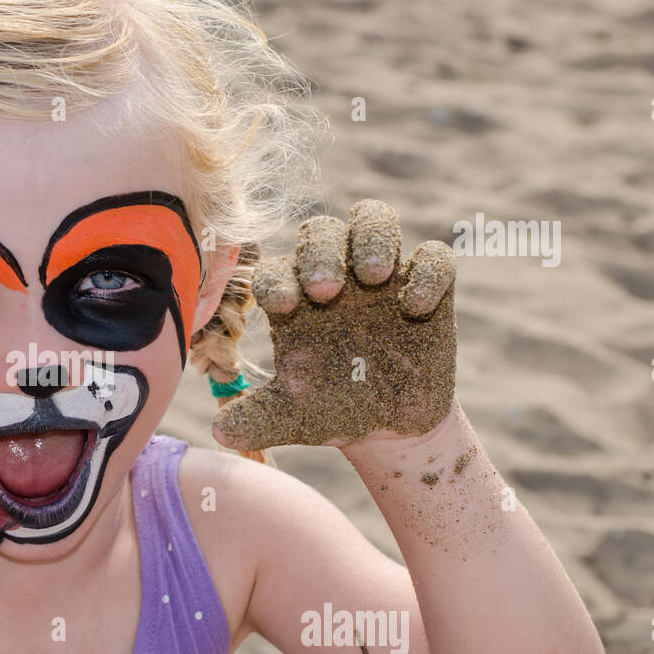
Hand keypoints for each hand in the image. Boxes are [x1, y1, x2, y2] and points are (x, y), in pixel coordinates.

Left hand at [211, 200, 456, 450]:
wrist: (389, 428)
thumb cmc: (332, 410)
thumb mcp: (292, 418)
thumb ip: (256, 420)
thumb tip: (218, 434)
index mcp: (293, 298)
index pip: (276, 269)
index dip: (276, 279)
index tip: (283, 305)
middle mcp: (334, 275)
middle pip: (321, 231)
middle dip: (320, 251)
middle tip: (325, 289)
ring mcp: (381, 276)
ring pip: (375, 219)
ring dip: (372, 236)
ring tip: (372, 276)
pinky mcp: (428, 286)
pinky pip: (435, 257)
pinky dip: (428, 272)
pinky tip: (417, 309)